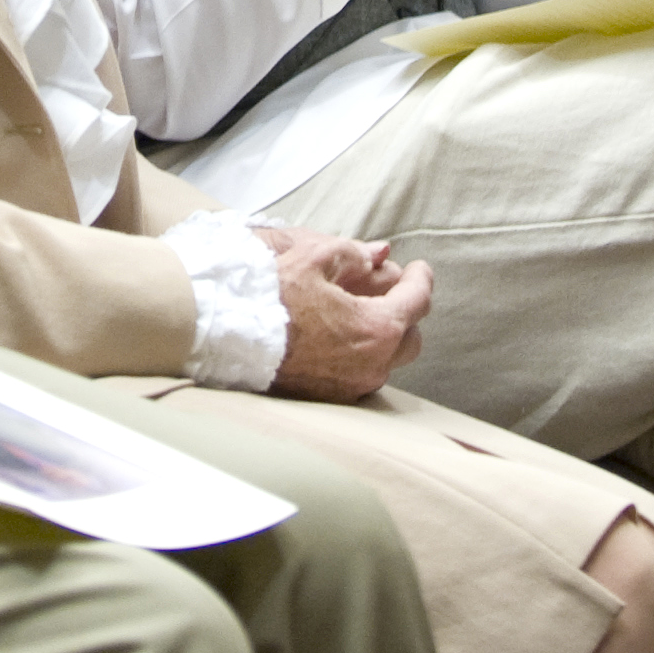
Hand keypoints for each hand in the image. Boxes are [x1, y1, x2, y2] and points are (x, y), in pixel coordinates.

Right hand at [258, 223, 427, 399]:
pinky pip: (362, 375)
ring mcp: (354, 385)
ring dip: (383, 338)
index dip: (422, 278)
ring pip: (387, 360)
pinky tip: (340, 339)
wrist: (231, 339)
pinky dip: (362, 356)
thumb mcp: (313, 259)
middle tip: (389, 293)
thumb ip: (353, 254)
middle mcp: (374, 363)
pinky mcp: (333, 398)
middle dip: (405, 313)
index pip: (418, 300)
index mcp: (377, 327)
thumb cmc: (270, 298)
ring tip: (360, 315)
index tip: (419, 269)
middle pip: (411, 338)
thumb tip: (374, 255)